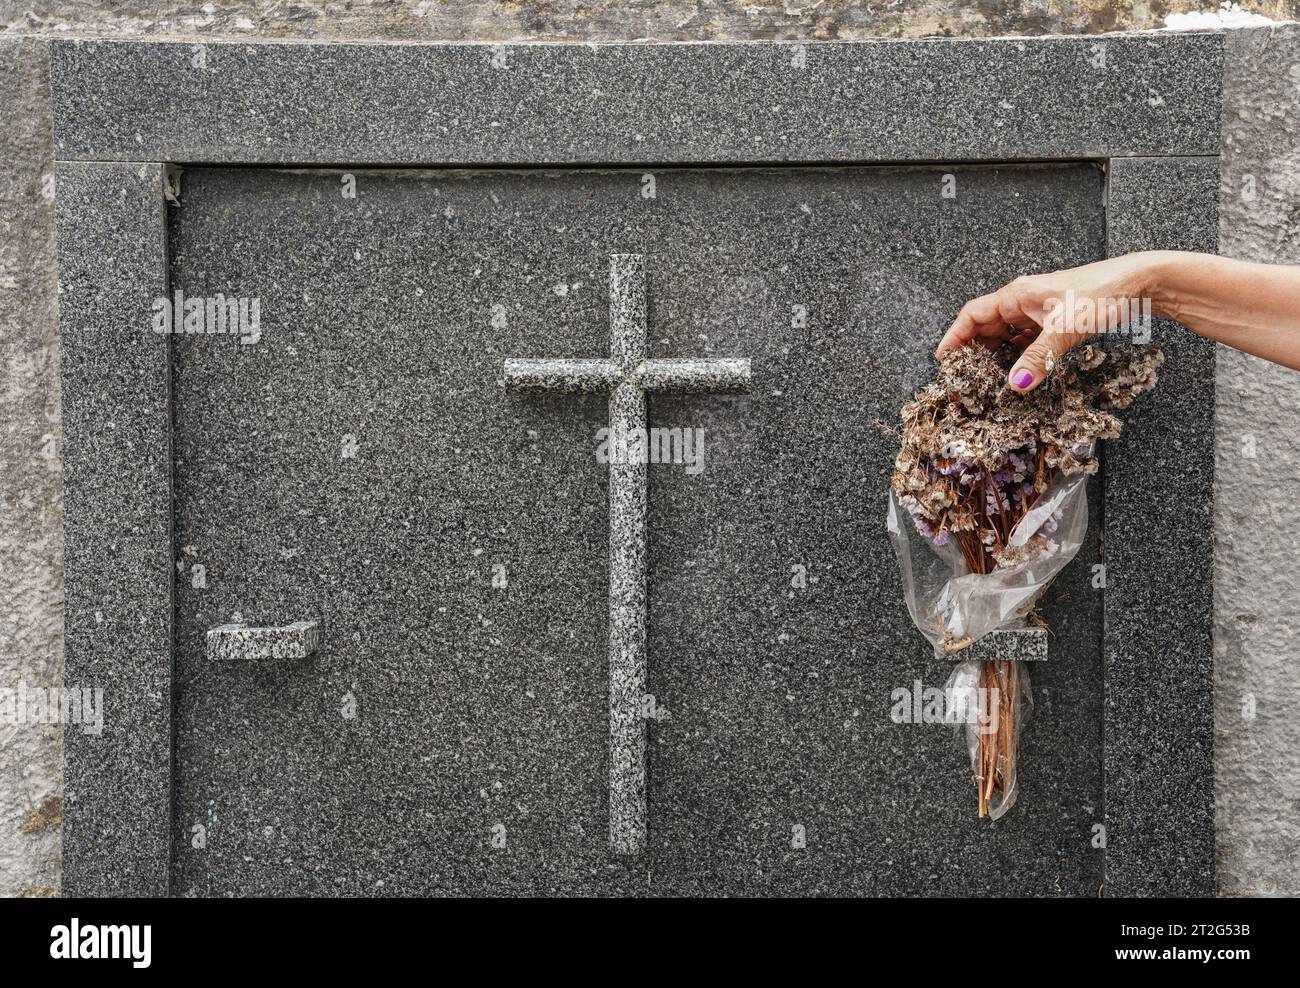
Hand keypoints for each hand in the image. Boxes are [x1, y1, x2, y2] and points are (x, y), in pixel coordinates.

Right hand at [935, 254, 1157, 391]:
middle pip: (986, 326)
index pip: (972, 315)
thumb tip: (1016, 385)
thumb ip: (1038, 358)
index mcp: (1016, 295)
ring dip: (998, 355)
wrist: (1141, 283)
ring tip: (990, 378)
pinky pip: (1027, 339)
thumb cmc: (1102, 293)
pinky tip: (1023, 370)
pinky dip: (1020, 354)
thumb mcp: (1065, 329)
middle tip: (965, 377)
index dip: (953, 336)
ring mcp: (1040, 310)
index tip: (942, 360)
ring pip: (1007, 334)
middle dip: (974, 350)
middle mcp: (1023, 300)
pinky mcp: (1056, 319)